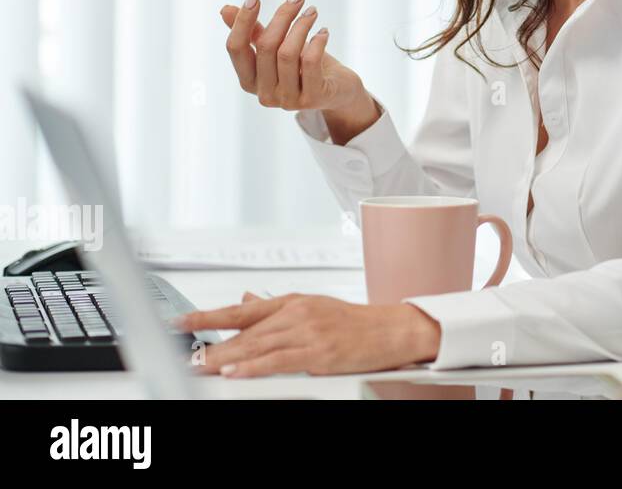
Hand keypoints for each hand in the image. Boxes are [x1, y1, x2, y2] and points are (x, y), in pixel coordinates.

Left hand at [175, 292, 441, 377]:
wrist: (391, 330)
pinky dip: (253, 366)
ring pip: (257, 345)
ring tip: (200, 365)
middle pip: (244, 330)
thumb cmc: (356, 323)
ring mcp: (308, 331)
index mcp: (293, 301)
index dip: (209, 315)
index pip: (242, 308)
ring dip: (224, 357)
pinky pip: (278, 360)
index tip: (182, 321)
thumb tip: (245, 297)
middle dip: (211, 343)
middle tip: (185, 354)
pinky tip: (234, 371)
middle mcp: (297, 312)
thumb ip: (276, 307)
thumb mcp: (314, 307)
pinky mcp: (318, 351)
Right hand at [221, 0, 362, 112]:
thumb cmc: (304, 66)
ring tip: (312, 11)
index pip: (235, 48)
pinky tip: (324, 31)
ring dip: (301, 25)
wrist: (339, 92)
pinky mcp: (312, 99)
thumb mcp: (277, 48)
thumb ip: (253, 32)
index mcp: (249, 81)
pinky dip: (317, 42)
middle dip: (282, 16)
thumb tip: (224, 9)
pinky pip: (310, 63)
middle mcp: (264, 94)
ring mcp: (287, 100)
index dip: (242, 21)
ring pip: (287, 53)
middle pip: (265, 46)